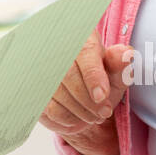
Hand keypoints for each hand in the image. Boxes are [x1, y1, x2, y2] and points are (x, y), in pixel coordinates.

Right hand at [40, 38, 134, 154]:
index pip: (83, 52)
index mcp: (80, 34)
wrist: (82, 96)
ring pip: (57, 94)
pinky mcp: (31, 88)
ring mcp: (38, 67)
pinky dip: (67, 119)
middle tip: (104, 113)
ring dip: (79, 112)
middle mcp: (54, 46)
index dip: (93, 75)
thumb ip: (120, 64)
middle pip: (68, 75)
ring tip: (93, 116)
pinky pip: (48, 108)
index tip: (102, 96)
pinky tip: (78, 118)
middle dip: (89, 100)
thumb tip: (124, 53)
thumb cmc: (101, 80)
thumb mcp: (116, 74)